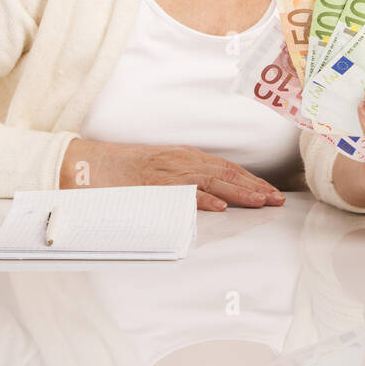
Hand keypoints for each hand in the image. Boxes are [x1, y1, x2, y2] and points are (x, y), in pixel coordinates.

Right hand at [60, 137, 284, 210]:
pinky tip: (220, 207)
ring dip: (239, 192)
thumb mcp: (160, 170)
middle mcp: (180, 161)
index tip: (271, 193)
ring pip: (211, 181)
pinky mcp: (152, 185)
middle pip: (226, 173)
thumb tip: (211, 197)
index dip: (251, 180)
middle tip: (277, 201)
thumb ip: (184, 180)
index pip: (226, 168)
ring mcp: (167, 172)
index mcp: (184, 157)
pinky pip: (181, 192)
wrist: (87, 164)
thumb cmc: (122, 171)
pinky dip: (202, 199)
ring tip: (261, 203)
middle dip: (254, 187)